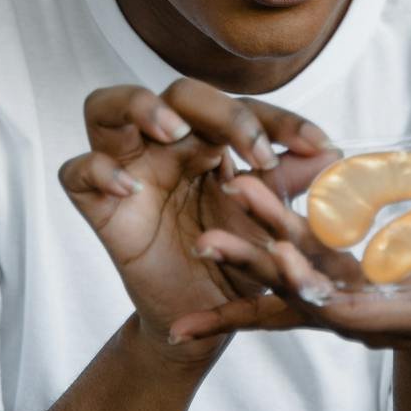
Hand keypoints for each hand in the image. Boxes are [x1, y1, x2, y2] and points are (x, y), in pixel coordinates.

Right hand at [57, 80, 339, 367]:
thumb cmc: (238, 261)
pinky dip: (99, 171)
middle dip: (221, 111)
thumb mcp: (274, 225)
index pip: (242, 109)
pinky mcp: (97, 205)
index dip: (282, 122)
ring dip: (141, 108)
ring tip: (174, 134)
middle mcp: (167, 145)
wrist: (204, 316)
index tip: (320, 148)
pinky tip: (132, 189)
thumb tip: (334, 155)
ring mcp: (128, 169)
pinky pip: (76, 171)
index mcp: (212, 141)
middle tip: (256, 151)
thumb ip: (293, 187)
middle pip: (179, 93)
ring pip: (108, 106)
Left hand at [166, 172, 410, 354]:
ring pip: (284, 285)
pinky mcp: (321, 290)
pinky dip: (235, 291)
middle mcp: (362, 314)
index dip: (329, 289)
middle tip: (227, 234)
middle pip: (310, 291)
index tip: (297, 269)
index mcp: (405, 313)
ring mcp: (336, 303)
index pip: (364, 305)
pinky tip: (189, 299)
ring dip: (245, 262)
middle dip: (270, 264)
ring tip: (202, 237)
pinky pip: (271, 291)